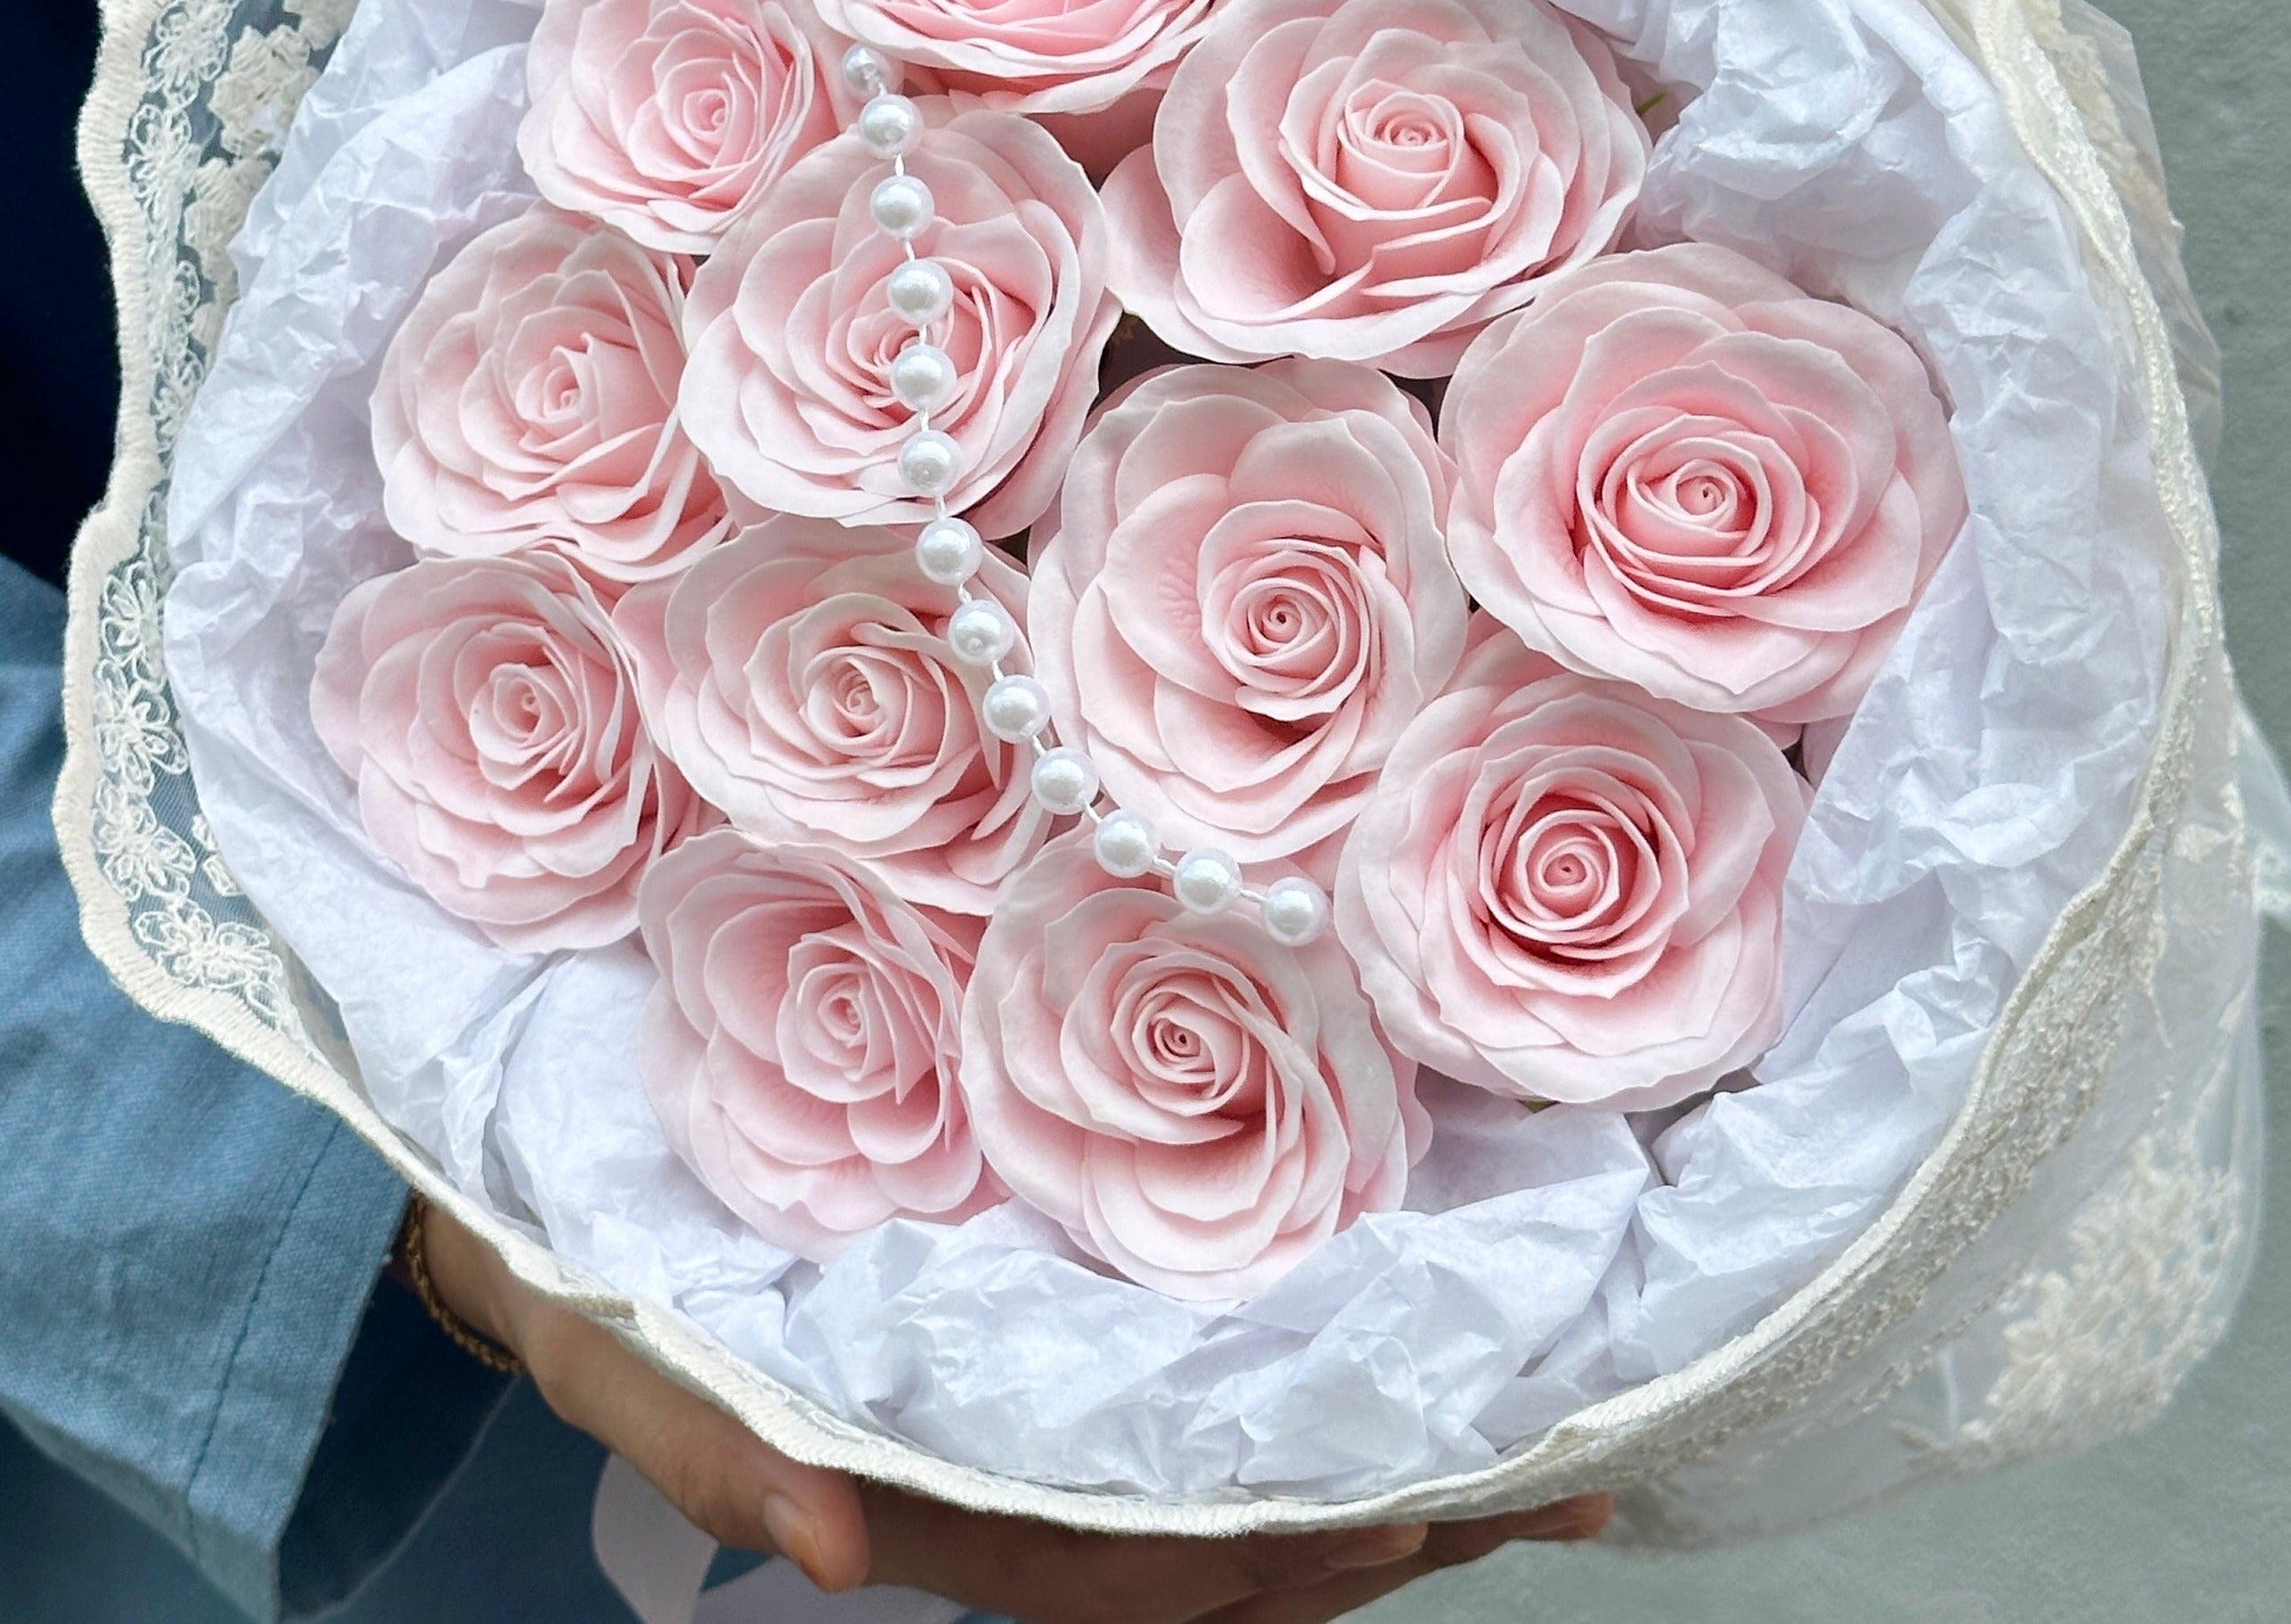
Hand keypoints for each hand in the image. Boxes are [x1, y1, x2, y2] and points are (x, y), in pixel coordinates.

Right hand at [419, 1201, 1610, 1623]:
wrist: (558, 1238)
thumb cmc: (596, 1294)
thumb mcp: (628, 1360)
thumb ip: (717, 1443)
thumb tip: (818, 1542)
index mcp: (930, 1494)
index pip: (1134, 1558)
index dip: (1280, 1549)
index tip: (1422, 1506)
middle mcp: (1005, 1480)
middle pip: (1224, 1545)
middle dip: (1388, 1521)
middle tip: (1562, 1470)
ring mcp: (1029, 1426)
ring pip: (1226, 1492)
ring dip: (1376, 1473)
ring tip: (1533, 1433)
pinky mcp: (1030, 1360)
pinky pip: (1184, 1415)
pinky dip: (1300, 1405)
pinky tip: (1389, 1359)